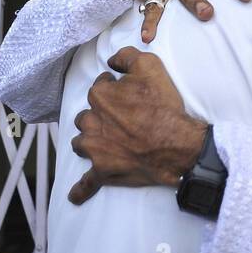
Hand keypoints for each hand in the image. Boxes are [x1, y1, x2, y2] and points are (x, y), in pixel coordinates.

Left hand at [68, 46, 208, 204]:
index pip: (99, 88)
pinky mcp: (103, 171)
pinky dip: (81, 189)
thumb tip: (112, 61)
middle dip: (98, 116)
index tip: (125, 96)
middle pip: (87, 116)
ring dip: (89, 142)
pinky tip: (75, 196)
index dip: (113, 89)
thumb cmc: (163, 105)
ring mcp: (95, 148)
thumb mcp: (150, 66)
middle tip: (119, 120)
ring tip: (104, 143)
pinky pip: (87, 182)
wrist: (176, 143)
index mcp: (100, 96)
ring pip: (81, 143)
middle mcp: (92, 121)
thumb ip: (126, 57)